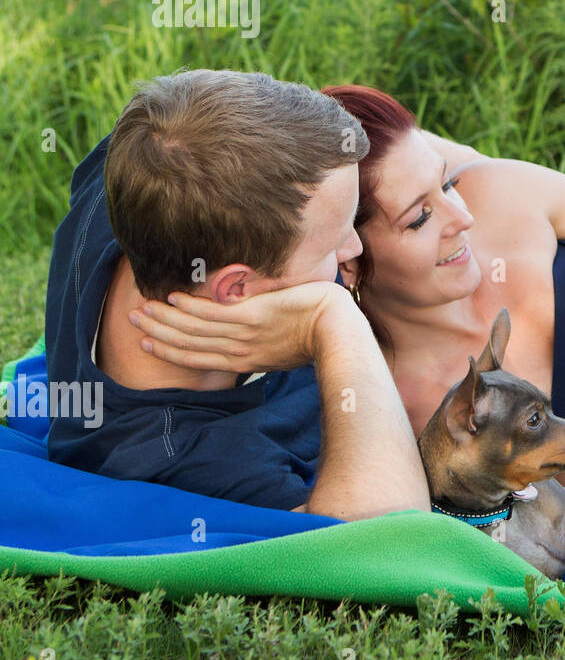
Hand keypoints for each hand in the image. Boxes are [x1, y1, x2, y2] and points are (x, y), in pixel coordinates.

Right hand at [127, 280, 357, 373]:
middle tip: (133, 321)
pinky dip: (191, 308)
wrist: (338, 330)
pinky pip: (214, 314)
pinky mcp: (254, 317)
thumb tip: (252, 335)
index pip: (198, 357)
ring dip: (166, 318)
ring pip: (195, 329)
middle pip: (189, 344)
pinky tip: (173, 298)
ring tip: (143, 307)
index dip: (170, 350)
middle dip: (159, 333)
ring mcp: (245, 335)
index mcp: (245, 360)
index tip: (148, 342)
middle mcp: (239, 351)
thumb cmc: (317, 336)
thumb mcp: (282, 348)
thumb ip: (261, 344)